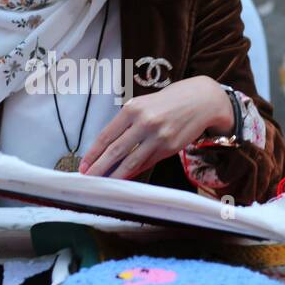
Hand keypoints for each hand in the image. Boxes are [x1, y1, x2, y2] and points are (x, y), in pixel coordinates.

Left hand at [78, 76, 232, 179]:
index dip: (93, 153)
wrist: (201, 100)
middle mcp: (144, 122)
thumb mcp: (143, 104)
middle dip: (99, 168)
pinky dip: (134, 172)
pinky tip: (125, 178)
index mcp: (132, 109)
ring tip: (103, 183)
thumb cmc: (168, 101)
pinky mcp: (170, 148)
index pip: (106, 135)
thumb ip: (126, 124)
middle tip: (88, 179)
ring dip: (115, 175)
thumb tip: (109, 149)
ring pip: (131, 161)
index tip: (83, 165)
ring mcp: (158, 137)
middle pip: (115, 151)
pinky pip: (147, 163)